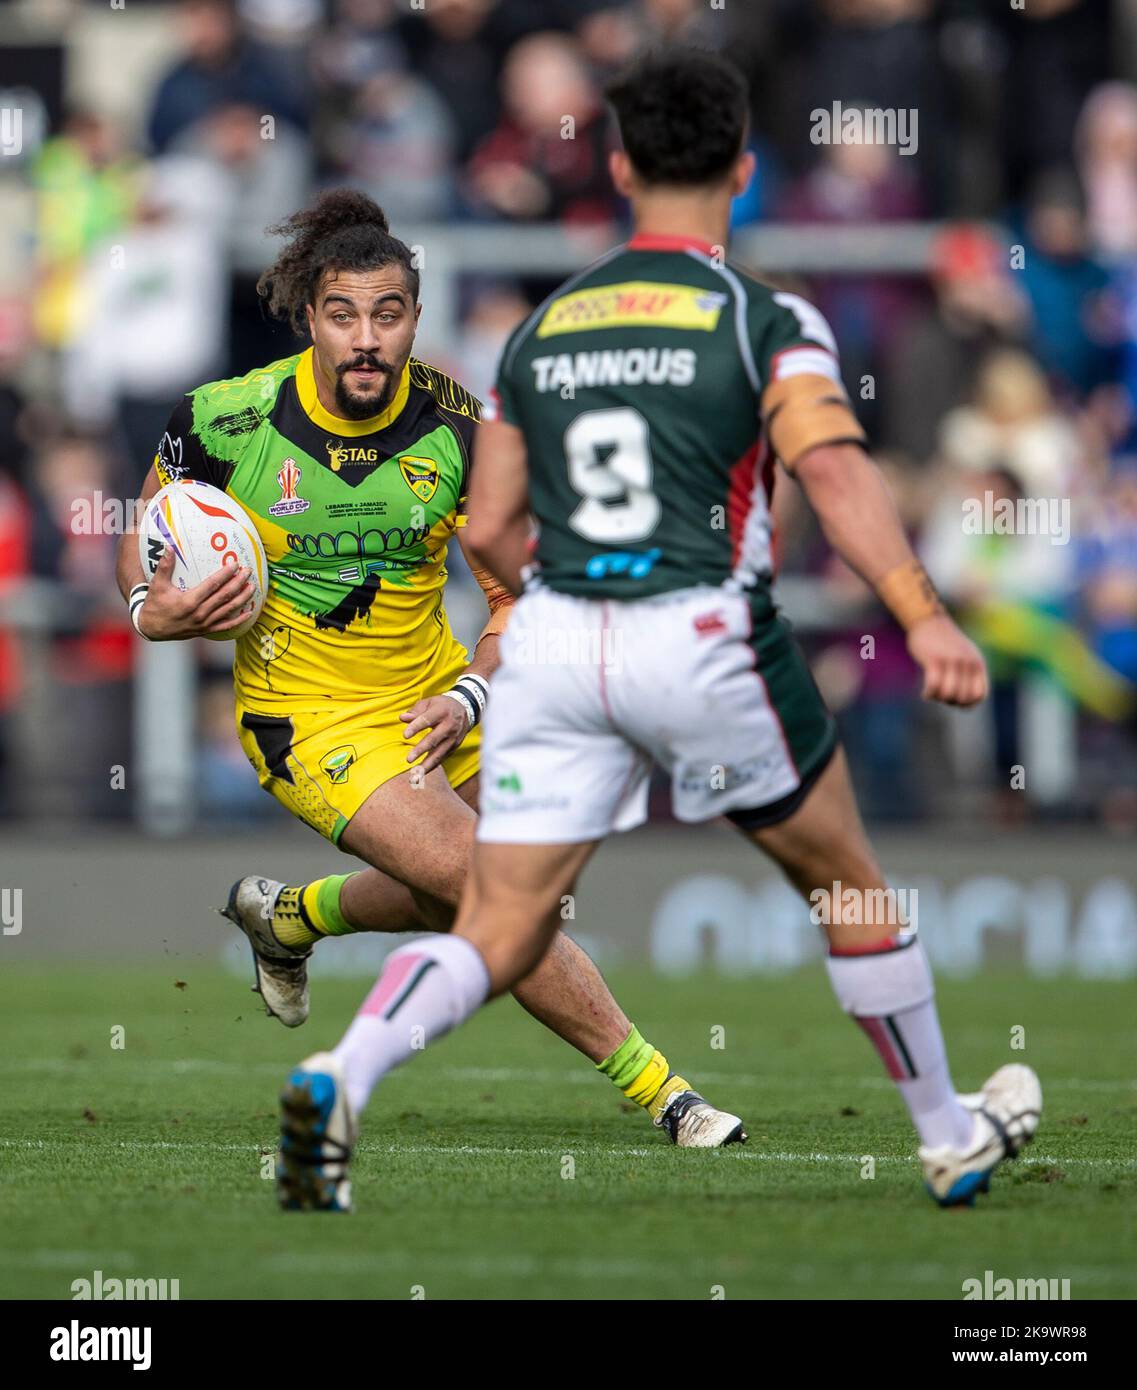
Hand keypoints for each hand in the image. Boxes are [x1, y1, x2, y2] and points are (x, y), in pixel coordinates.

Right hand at [137, 546, 255, 639]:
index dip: (225, 574)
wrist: (152, 629)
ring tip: (252, 587)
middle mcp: (200, 613)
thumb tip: (169, 547)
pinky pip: (226, 626)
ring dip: (242, 598)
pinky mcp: (206, 631)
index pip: (212, 585)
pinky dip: (239, 620)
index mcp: (189, 601)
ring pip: (228, 610)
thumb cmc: (155, 605)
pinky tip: (249, 612)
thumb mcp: (157, 585)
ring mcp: (205, 624)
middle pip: (224, 596)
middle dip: (238, 582)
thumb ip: (165, 566)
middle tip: (248, 571)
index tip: (235, 564)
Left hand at [399, 694, 470, 774]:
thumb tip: (402, 718)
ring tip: (415, 776)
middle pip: (434, 739)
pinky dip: (432, 766)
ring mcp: (453, 737)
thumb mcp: (429, 703)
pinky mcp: (454, 746)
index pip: (427, 720)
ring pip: (439, 753)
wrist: (465, 710)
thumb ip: (415, 711)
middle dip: (421, 750)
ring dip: (427, 765)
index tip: (405, 736)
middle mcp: (449, 725)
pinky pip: (442, 757)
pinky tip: (422, 773)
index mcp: (441, 711)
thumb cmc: (441, 706)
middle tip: (408, 759)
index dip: (415, 727)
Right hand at [906, 613, 987, 706]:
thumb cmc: (944, 642)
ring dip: (939, 699)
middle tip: (941, 696)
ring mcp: (951, 660)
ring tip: (933, 694)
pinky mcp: (934, 659)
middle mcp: (967, 662)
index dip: (967, 704)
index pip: (979, 695)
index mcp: (977, 664)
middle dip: (951, 702)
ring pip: (949, 693)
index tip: (955, 701)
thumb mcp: (964, 655)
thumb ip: (969, 674)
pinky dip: (929, 694)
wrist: (929, 620)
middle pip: (963, 697)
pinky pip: (933, 685)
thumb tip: (966, 701)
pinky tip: (925, 693)